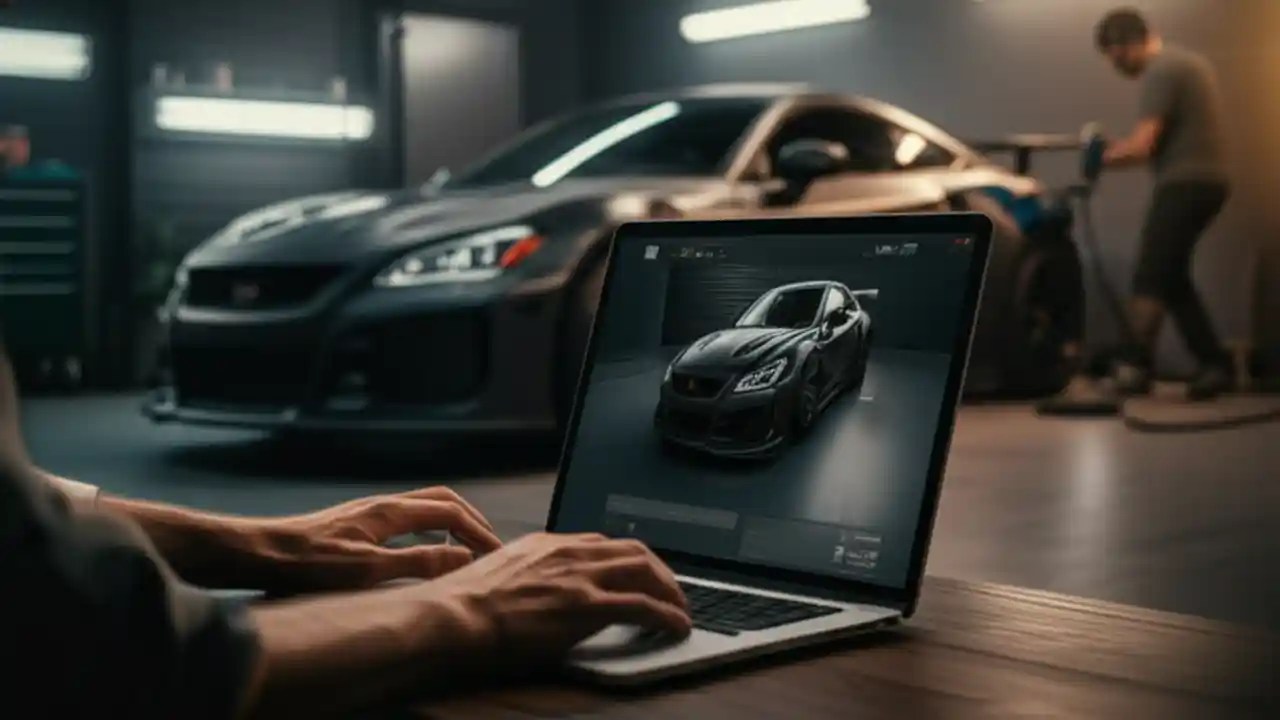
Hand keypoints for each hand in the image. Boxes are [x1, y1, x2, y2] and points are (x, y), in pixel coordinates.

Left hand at [256, 487, 502, 592]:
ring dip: (452, 523)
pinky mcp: (359, 522)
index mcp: (392, 512)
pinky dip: (431, 529)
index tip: (495, 555)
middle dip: (472, 520)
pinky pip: (409, 517)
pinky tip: (424, 551)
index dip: (478, 533)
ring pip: (425, 506)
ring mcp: (371, 510)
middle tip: (489, 546)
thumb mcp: (368, 571)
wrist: (262, 553)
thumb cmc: (309, 565)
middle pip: (443, 500)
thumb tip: (461, 557)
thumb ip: (418, 563)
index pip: (451, 513)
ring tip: (465, 548)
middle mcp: (385, 504)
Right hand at [419, 532, 690, 668]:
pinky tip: (676, 626)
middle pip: (631, 550)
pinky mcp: (587, 606)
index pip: (601, 543)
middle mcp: (569, 552)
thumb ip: (526, 575)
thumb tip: (535, 591)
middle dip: (658, 570)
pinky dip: (667, 614)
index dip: (626, 561)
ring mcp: (580, 577)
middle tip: (669, 591)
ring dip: (669, 590)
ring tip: (678, 609)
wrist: (456, 615)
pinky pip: (643, 605)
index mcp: (547, 544)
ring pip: (644, 570)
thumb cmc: (465, 604)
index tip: (636, 574)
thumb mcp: (500, 574)